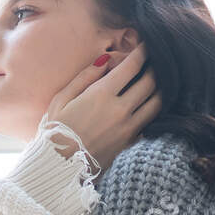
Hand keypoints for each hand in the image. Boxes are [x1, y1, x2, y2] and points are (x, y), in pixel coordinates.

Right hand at [44, 45, 161, 174]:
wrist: (59, 168)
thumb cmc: (55, 132)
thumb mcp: (61, 99)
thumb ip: (84, 77)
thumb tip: (105, 60)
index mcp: (102, 95)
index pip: (132, 67)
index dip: (142, 53)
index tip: (147, 46)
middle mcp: (120, 110)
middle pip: (150, 83)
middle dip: (155, 68)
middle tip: (156, 62)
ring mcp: (128, 128)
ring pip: (156, 103)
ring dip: (159, 90)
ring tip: (158, 82)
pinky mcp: (130, 143)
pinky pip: (149, 123)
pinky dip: (153, 111)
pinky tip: (150, 106)